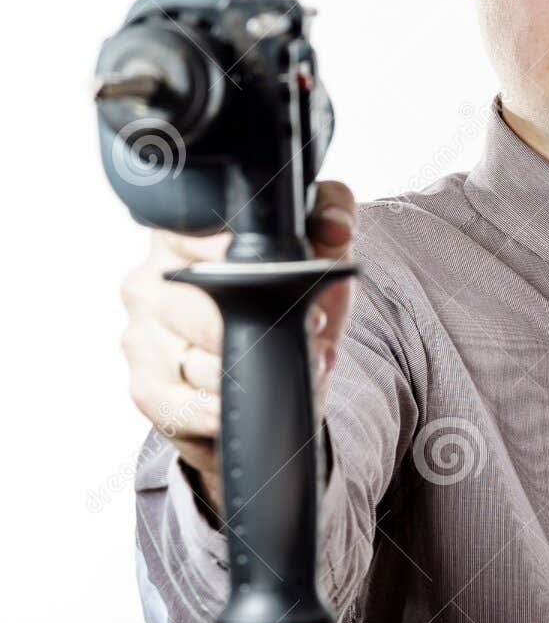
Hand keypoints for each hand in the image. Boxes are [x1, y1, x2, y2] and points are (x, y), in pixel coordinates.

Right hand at [119, 181, 356, 518]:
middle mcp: (148, 281)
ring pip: (203, 361)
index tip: (295, 281)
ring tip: (285, 367)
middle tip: (309, 333)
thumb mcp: (319, 252)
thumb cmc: (289, 304)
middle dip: (267, 327)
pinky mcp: (146, 388)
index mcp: (180, 236)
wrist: (277, 376)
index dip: (258, 264)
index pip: (202, 236)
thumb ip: (332, 212)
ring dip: (257, 373)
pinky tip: (242, 403)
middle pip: (206, 305)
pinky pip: (185, 407)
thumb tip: (335, 223)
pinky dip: (225, 410)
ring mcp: (140, 335)